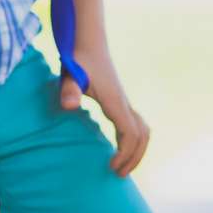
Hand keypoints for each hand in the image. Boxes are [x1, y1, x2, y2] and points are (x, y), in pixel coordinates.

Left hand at [57, 51, 149, 175]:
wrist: (86, 37)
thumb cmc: (76, 56)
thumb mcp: (69, 73)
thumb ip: (69, 89)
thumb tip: (69, 106)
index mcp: (115, 101)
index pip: (130, 134)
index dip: (125, 155)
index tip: (111, 168)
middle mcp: (124, 102)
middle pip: (142, 135)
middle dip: (135, 157)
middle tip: (119, 174)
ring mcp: (123, 100)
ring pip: (143, 129)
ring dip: (137, 149)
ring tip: (121, 165)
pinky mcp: (118, 98)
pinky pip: (134, 123)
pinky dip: (133, 138)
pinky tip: (117, 145)